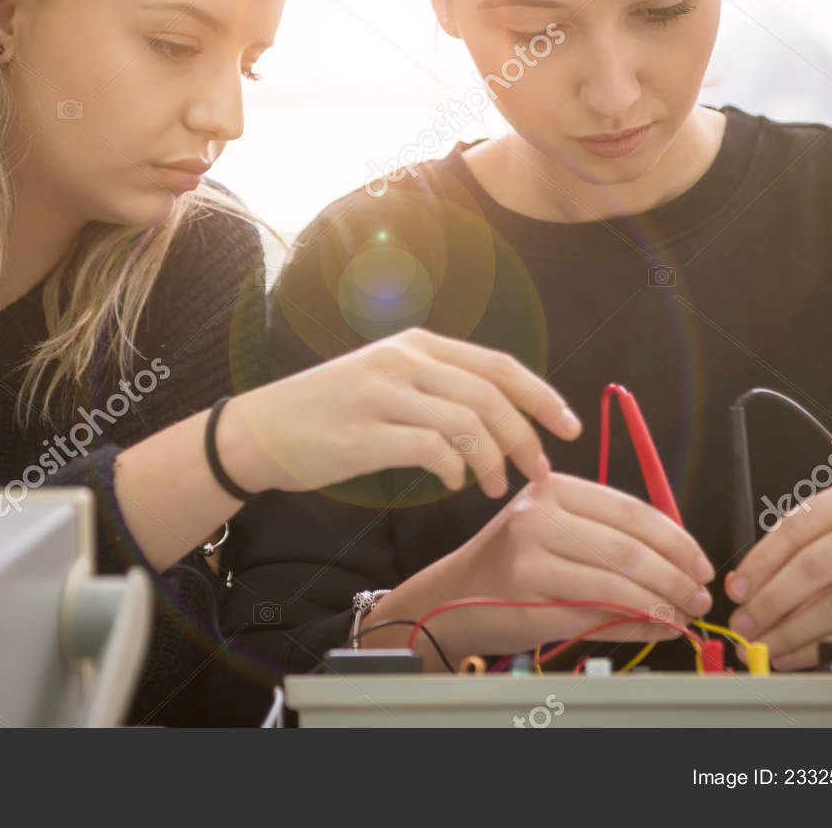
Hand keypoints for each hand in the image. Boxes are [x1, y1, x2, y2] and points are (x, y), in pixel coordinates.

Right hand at [219, 327, 581, 497]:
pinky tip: (454, 482)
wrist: (261, 430)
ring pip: (468, 422)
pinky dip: (454, 469)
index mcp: (418, 344)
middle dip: (526, 438)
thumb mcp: (388, 377)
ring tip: (493, 487)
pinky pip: (432, 450)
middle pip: (491, 395)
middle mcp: (404, 360)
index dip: (543, 396)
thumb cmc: (330, 411)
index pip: (499, 365)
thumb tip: (503, 413)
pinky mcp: (364, 433)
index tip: (570, 427)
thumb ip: (439, 385)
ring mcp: (383, 394)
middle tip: (538, 472)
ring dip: (492, 461)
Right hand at [378, 472, 715, 658]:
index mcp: (552, 488)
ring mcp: (530, 560)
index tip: (701, 562)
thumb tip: (683, 561)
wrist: (451, 597)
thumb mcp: (554, 529)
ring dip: (662, 604)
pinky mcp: (527, 602)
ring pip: (617, 584)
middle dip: (676, 576)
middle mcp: (538, 517)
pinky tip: (656, 628)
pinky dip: (637, 625)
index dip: (676, 539)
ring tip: (682, 614)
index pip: (631, 510)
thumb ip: (610, 535)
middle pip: (629, 548)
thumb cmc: (512, 564)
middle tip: (700, 595)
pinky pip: (597, 615)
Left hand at [726, 468, 831, 669]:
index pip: (801, 524)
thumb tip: (750, 584)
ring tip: (764, 644)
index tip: (737, 587)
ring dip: (789, 630)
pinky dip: (819, 649)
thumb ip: (812, 545)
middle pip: (814, 564)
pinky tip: (796, 656)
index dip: (762, 560)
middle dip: (770, 599)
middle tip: (743, 622)